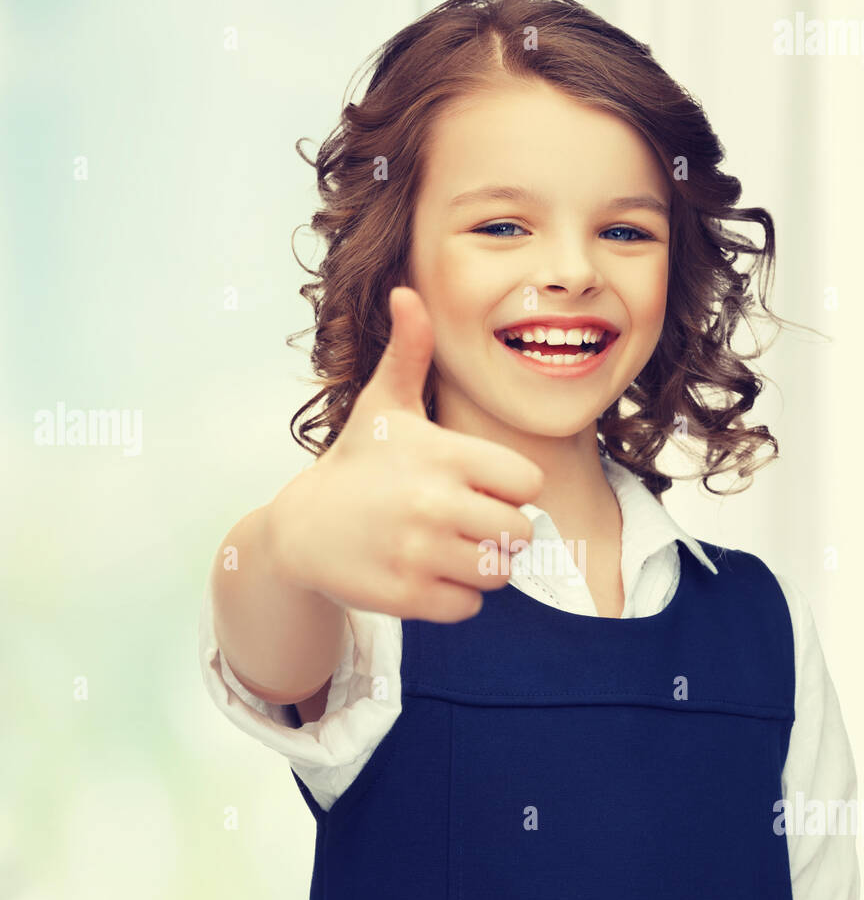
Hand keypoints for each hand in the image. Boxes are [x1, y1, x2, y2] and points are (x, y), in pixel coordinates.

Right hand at [265, 286, 543, 621]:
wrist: (299, 530)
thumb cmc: (356, 464)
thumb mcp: (382, 406)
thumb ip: (409, 353)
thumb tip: (409, 293)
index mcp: (444, 455)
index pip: (528, 484)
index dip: (511, 489)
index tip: (482, 488)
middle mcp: (435, 504)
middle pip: (519, 532)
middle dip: (500, 531)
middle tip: (468, 524)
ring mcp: (420, 554)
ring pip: (499, 573)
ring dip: (483, 566)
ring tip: (452, 549)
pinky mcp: (407, 597)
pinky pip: (469, 606)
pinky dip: (457, 597)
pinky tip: (430, 574)